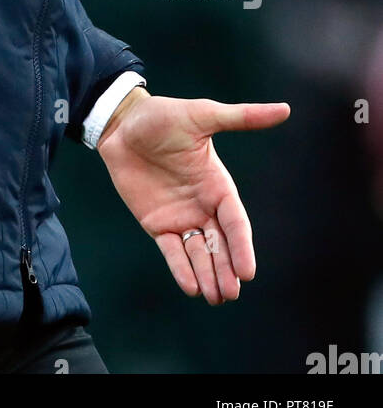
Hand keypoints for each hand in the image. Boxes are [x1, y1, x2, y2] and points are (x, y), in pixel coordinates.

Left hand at [96, 89, 290, 304]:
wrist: (122, 123)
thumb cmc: (163, 116)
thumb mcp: (203, 115)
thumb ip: (242, 117)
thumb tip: (284, 109)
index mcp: (218, 184)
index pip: (235, 221)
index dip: (242, 246)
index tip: (248, 271)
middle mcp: (203, 205)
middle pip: (220, 244)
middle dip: (226, 268)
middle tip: (230, 293)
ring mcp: (180, 216)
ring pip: (199, 252)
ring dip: (208, 274)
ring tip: (216, 297)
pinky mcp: (157, 222)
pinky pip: (172, 251)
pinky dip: (181, 268)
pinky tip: (191, 287)